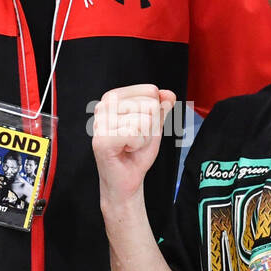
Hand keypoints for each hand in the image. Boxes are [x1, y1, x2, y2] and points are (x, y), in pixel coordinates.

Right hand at [93, 85, 175, 208]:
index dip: (154, 113)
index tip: (140, 127)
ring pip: (144, 120)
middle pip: (149, 104)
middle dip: (150, 127)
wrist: (128, 179)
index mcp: (113, 97)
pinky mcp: (103, 138)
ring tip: (131, 145)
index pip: (150, 91)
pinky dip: (138, 145)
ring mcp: (101, 121)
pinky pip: (135, 133)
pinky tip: (126, 150)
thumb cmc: (137, 152)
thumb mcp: (154, 126)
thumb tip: (169, 94)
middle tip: (135, 139)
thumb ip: (162, 108)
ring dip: (144, 138)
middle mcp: (104, 105)